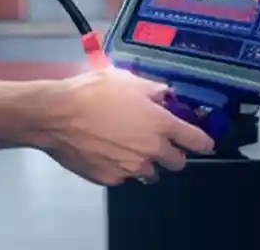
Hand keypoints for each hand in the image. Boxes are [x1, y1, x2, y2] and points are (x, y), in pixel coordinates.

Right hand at [37, 69, 214, 185]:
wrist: (56, 115)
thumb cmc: (92, 92)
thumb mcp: (126, 79)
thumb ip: (154, 90)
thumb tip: (168, 96)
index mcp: (161, 125)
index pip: (198, 141)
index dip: (203, 141)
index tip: (202, 142)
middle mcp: (151, 150)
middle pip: (177, 163)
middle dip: (172, 153)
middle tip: (156, 140)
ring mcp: (131, 168)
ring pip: (150, 172)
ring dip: (146, 162)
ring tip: (126, 146)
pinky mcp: (111, 179)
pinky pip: (123, 176)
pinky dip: (119, 166)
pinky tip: (105, 151)